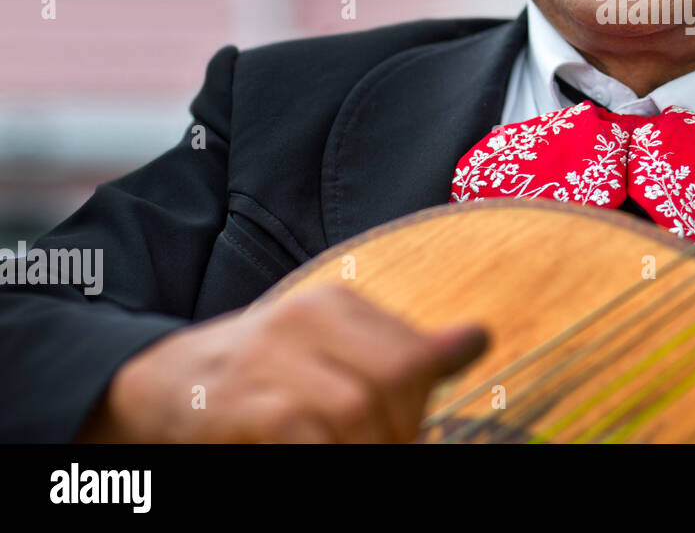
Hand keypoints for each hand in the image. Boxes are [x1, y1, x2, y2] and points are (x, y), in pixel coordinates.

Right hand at [78, 286, 487, 441]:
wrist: (153, 386)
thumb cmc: (258, 378)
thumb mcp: (328, 351)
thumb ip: (396, 351)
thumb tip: (478, 337)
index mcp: (336, 304)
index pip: (415, 353)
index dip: (423, 401)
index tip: (411, 426)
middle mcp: (306, 317)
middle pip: (396, 378)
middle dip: (401, 426)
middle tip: (385, 447)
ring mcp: (272, 356)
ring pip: (359, 410)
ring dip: (366, 447)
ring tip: (346, 452)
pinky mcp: (244, 400)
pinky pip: (307, 435)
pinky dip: (326, 454)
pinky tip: (316, 454)